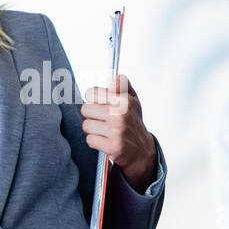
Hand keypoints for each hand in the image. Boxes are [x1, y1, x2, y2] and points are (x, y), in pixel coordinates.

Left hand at [81, 74, 156, 191]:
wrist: (142, 150)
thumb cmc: (134, 124)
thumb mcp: (133, 102)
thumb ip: (123, 86)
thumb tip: (116, 77)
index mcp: (124, 101)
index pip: (92, 93)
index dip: (93, 99)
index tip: (98, 103)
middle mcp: (120, 115)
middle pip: (85, 109)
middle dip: (91, 114)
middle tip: (101, 118)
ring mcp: (116, 131)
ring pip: (86, 125)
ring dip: (93, 129)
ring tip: (104, 130)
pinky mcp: (112, 146)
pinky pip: (90, 140)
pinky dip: (95, 141)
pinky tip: (105, 139)